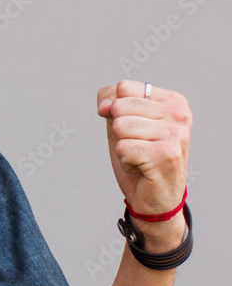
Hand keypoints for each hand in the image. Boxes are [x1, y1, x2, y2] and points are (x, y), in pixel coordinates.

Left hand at [97, 80, 190, 250]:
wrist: (154, 198)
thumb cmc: (138, 157)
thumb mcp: (121, 122)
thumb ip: (111, 102)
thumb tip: (105, 106)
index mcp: (173, 100)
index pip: (123, 87)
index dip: (113, 108)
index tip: (130, 127)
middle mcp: (180, 114)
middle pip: (119, 106)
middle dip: (119, 130)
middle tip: (137, 146)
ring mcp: (176, 134)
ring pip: (120, 126)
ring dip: (122, 146)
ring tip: (140, 156)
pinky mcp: (167, 154)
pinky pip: (123, 147)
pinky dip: (125, 161)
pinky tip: (141, 168)